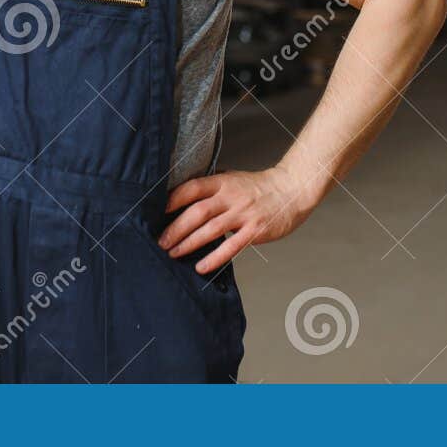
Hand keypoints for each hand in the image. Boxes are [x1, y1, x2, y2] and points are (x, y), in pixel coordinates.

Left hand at [158, 165, 325, 274]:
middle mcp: (231, 197)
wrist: (292, 190)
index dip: (172, 200)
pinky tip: (201, 267)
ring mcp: (243, 214)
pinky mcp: (255, 230)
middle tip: (160, 242)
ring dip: (189, 243)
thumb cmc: (257, 187)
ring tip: (173, 254)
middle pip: (197, 212)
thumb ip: (211, 188)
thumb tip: (180, 198)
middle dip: (175, 228)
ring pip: (211, 230)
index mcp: (222, 182)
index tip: (154, 213)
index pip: (192, 188)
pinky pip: (232, 246)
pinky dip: (215, 257)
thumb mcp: (232, 179)